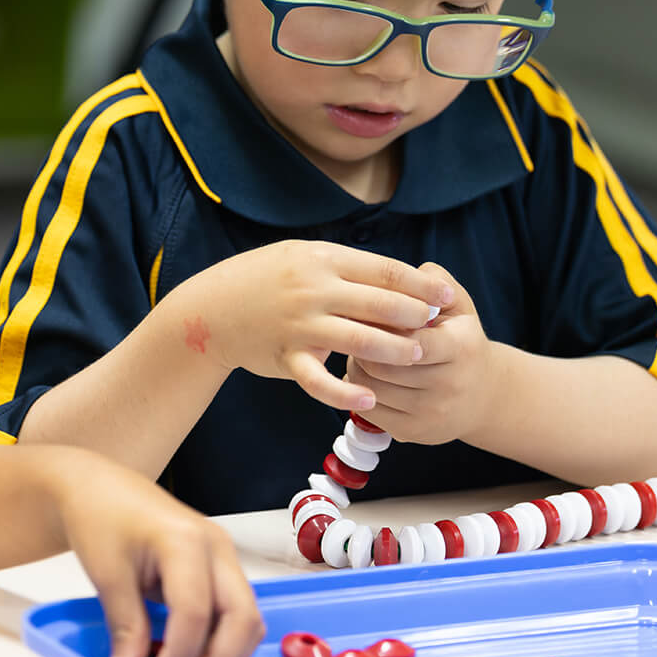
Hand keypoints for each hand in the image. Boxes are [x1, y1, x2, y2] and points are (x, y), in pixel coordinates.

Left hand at [50, 450, 264, 656]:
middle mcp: (217, 547)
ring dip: (224, 656)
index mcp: (186, 540)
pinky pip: (234, 611)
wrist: (100, 487)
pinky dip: (219, 640)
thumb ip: (126, 627)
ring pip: (247, 618)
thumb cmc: (101, 516)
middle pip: (242, 617)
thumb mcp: (107, 575)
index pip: (196, 612)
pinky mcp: (220, 567)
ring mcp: (223, 556)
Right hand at [166, 240, 451, 411]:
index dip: (419, 286)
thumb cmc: (266, 279)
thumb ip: (345, 268)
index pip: (383, 271)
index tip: (445, 297)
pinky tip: (368, 399)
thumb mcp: (303, 258)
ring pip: (357, 340)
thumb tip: (395, 278)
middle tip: (439, 329)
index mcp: (324, 260)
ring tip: (416, 359)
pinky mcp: (287, 357)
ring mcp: (300, 324)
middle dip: (414, 317)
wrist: (212, 309)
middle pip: (378, 303)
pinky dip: (345, 392)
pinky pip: (319, 380)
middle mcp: (314, 290)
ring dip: (392, 350)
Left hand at [347, 264, 499, 445]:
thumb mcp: (458, 306)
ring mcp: (432, 414)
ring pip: (372, 389)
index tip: (376, 314)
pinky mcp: (415, 433)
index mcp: (462, 348)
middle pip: (384, 366)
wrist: (483, 395)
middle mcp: (450, 385)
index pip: (415, 341)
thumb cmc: (461, 340)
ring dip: (357, 368)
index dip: (387, 327)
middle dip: (363, 346)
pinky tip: (367, 377)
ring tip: (361, 352)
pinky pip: (370, 412)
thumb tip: (413, 274)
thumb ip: (435, 281)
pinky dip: (359, 392)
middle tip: (356, 331)